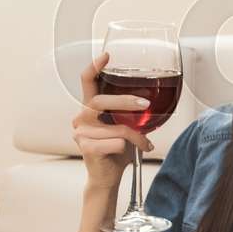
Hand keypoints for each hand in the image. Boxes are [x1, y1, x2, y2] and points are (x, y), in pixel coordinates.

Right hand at [72, 52, 154, 193]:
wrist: (108, 176)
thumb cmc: (117, 149)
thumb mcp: (125, 125)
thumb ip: (129, 112)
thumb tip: (151, 98)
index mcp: (90, 108)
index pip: (87, 82)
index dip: (94, 67)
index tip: (107, 55)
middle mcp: (81, 118)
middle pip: (100, 100)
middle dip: (124, 101)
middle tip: (144, 104)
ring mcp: (81, 133)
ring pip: (116, 127)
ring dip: (137, 136)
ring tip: (145, 143)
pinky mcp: (86, 148)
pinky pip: (116, 142)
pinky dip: (132, 146)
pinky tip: (137, 151)